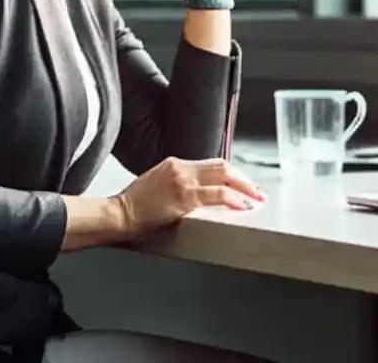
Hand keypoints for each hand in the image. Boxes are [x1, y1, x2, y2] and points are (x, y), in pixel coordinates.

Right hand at [113, 157, 265, 238]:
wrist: (119, 214)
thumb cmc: (135, 205)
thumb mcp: (157, 183)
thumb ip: (178, 182)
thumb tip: (200, 191)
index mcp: (175, 163)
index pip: (212, 164)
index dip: (232, 174)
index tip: (244, 184)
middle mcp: (181, 168)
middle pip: (222, 167)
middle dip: (244, 179)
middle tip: (257, 191)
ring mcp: (183, 181)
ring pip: (224, 177)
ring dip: (245, 188)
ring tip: (256, 199)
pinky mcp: (184, 197)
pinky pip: (217, 195)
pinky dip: (233, 199)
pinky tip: (242, 206)